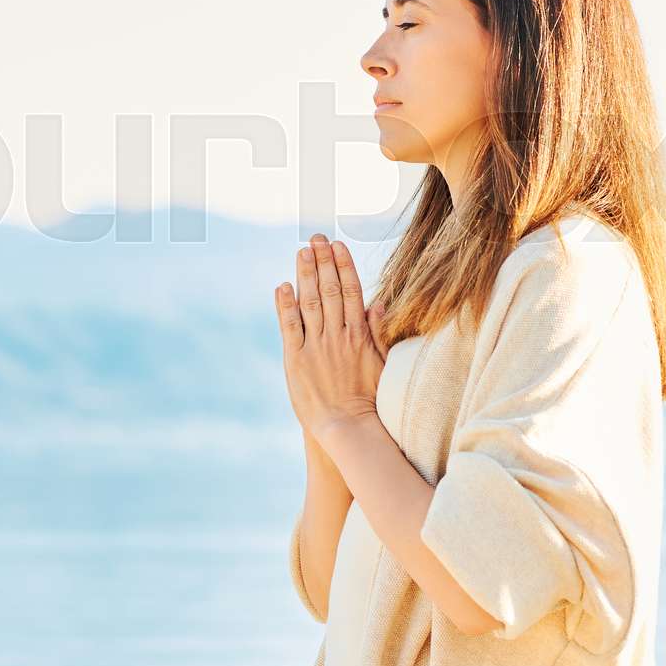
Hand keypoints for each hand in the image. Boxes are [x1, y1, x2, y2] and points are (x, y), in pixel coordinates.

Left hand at [275, 233, 388, 443]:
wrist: (349, 428)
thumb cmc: (369, 399)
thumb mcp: (382, 363)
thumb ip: (379, 331)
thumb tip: (378, 302)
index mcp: (359, 334)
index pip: (352, 290)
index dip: (343, 265)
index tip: (338, 245)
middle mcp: (337, 335)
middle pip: (330, 290)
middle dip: (322, 261)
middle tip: (316, 238)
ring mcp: (316, 346)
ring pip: (310, 302)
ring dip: (305, 275)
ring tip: (301, 251)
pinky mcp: (296, 359)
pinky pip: (290, 327)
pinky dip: (285, 305)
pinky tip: (282, 286)